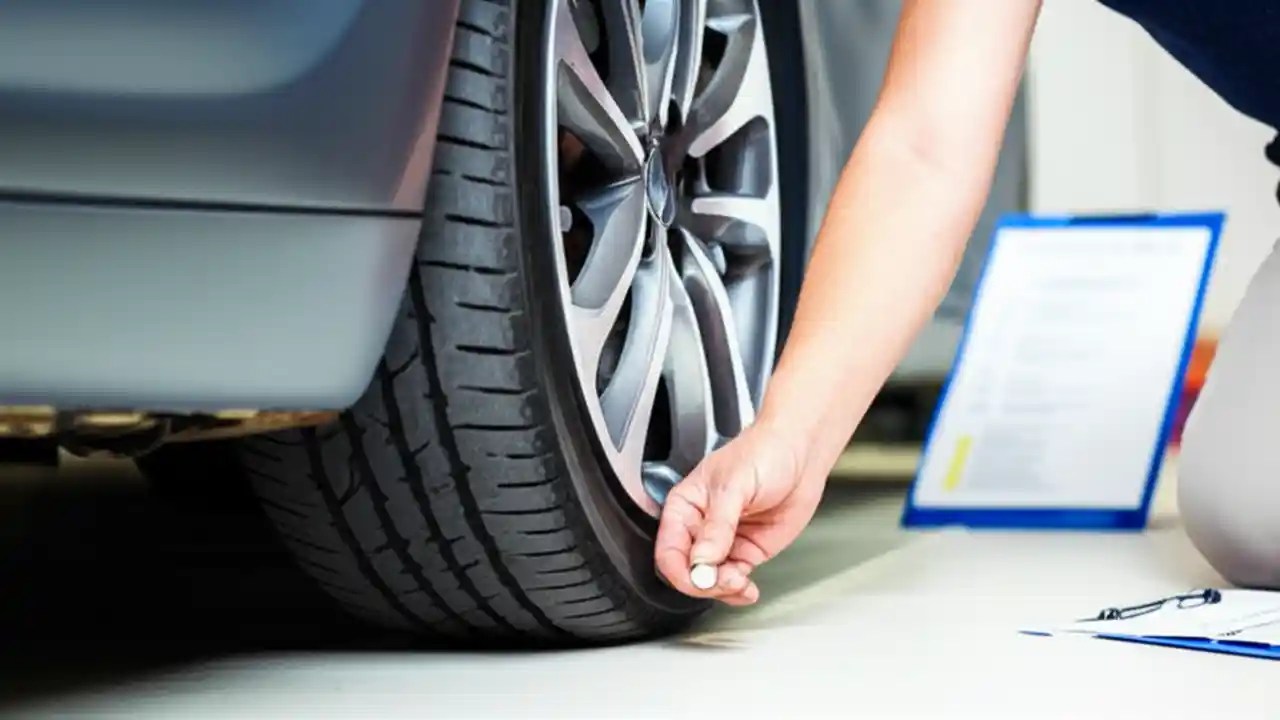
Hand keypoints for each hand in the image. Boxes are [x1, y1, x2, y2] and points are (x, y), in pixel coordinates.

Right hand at [654, 420, 823, 605]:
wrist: (802, 452)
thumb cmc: (764, 452)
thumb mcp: (735, 486)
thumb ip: (717, 525)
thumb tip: (701, 560)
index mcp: (685, 506)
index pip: (668, 550)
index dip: (681, 571)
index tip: (701, 578)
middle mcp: (701, 526)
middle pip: (687, 571)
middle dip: (704, 584)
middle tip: (729, 581)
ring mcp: (724, 541)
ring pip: (709, 581)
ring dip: (723, 590)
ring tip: (742, 584)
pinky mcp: (746, 551)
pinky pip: (733, 580)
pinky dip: (737, 591)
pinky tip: (747, 589)